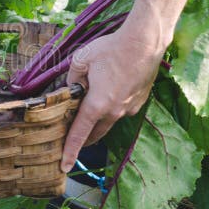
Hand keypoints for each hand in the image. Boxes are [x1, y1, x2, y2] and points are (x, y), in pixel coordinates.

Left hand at [61, 25, 165, 171]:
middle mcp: (115, 111)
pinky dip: (111, 108)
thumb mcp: (81, 60)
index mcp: (97, 104)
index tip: (63, 166)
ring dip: (97, 122)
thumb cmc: (111, 48)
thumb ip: (71, 78)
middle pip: (95, 134)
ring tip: (87, 113)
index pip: (79, 134)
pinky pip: (121, 111)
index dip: (69, 151)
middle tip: (70, 141)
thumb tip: (70, 89)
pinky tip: (108, 92)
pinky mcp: (139, 101)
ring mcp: (129, 108)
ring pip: (109, 122)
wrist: (145, 41)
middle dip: (83, 140)